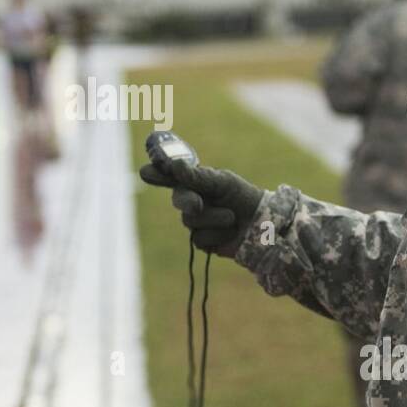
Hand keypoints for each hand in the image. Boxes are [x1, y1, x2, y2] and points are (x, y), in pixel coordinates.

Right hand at [138, 159, 263, 256]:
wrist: (261, 226)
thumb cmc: (243, 197)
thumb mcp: (223, 182)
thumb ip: (198, 177)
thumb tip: (175, 165)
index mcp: (195, 182)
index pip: (171, 176)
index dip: (157, 174)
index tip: (145, 172)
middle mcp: (191, 200)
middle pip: (179, 200)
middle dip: (188, 201)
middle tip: (198, 204)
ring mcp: (195, 221)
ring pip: (191, 220)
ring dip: (215, 218)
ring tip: (232, 217)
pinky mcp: (201, 240)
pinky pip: (200, 238)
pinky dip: (217, 234)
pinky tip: (229, 232)